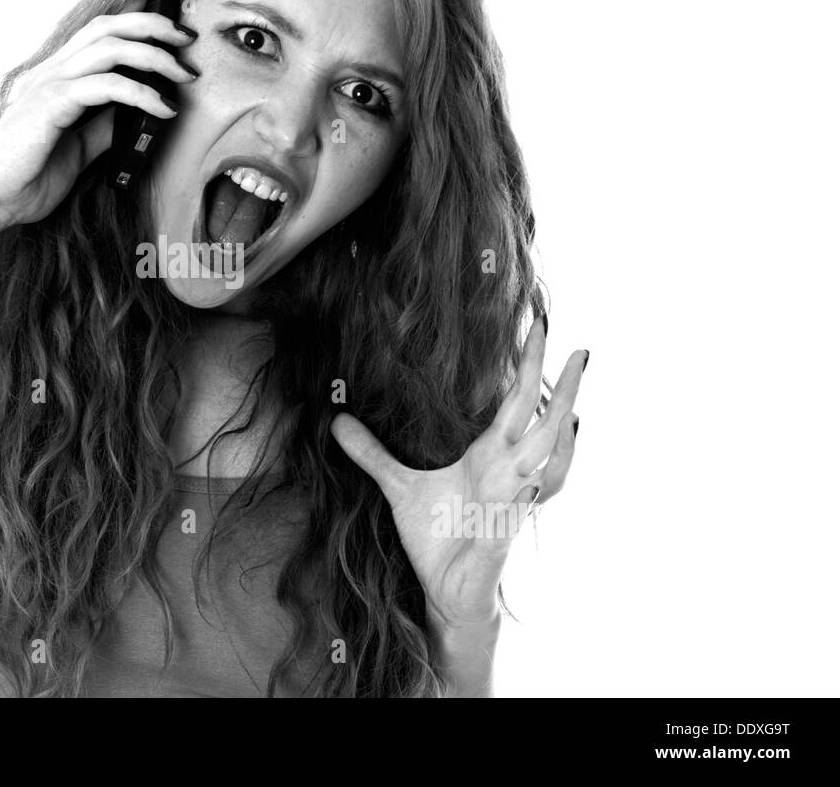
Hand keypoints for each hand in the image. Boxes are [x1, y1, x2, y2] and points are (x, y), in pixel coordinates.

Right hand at [0, 8, 196, 227]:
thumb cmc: (27, 177)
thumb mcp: (79, 148)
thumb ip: (104, 127)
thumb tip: (138, 116)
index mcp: (57, 77)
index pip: (102, 33)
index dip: (139, 27)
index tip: (175, 40)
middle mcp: (53, 71)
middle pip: (109, 27)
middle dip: (153, 26)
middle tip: (187, 40)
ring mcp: (51, 84)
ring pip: (111, 48)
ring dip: (155, 57)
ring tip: (184, 74)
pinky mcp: (52, 105)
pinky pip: (107, 86)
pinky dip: (142, 93)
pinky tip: (163, 108)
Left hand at [332, 317, 587, 630]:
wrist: (444, 590)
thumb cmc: (436, 537)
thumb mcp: (397, 487)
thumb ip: (371, 453)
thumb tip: (336, 421)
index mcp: (492, 456)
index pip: (516, 402)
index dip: (529, 366)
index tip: (538, 325)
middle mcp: (509, 475)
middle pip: (543, 425)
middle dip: (560, 390)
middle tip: (579, 351)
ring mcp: (509, 507)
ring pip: (548, 470)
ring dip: (560, 443)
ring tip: (572, 412)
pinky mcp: (497, 541)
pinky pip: (515, 518)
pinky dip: (524, 500)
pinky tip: (532, 481)